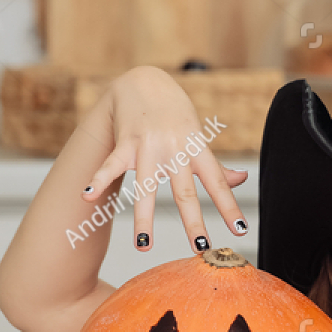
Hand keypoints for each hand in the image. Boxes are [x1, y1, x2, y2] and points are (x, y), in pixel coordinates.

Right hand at [81, 66, 249, 251]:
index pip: (218, 183)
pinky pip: (111, 165)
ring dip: (144, 218)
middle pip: (184, 191)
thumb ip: (217, 165)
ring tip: (143, 246)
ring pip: (146, 187)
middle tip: (201, 249)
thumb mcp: (199, 138)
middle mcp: (175, 150)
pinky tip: (87, 197)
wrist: (145, 82)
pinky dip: (98, 179)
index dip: (230, 206)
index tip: (240, 231)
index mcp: (196, 150)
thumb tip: (243, 179)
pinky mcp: (125, 142)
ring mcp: (148, 146)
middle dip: (193, 221)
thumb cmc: (175, 116)